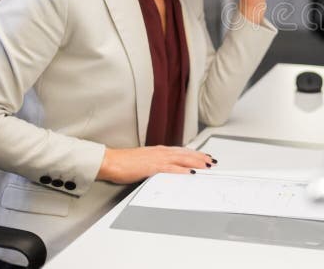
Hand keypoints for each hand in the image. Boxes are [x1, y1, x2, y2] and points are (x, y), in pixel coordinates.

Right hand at [97, 146, 216, 183]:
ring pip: (182, 159)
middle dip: (200, 157)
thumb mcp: (144, 161)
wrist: (111, 161)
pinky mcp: (153, 167)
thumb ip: (156, 163)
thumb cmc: (124, 163)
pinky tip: (191, 173)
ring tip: (207, 165)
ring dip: (196, 162)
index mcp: (159, 151)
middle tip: (212, 161)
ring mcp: (158, 159)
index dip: (195, 154)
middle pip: (186, 154)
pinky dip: (183, 170)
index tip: (205, 157)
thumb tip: (165, 169)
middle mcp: (161, 152)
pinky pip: (171, 169)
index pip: (182, 151)